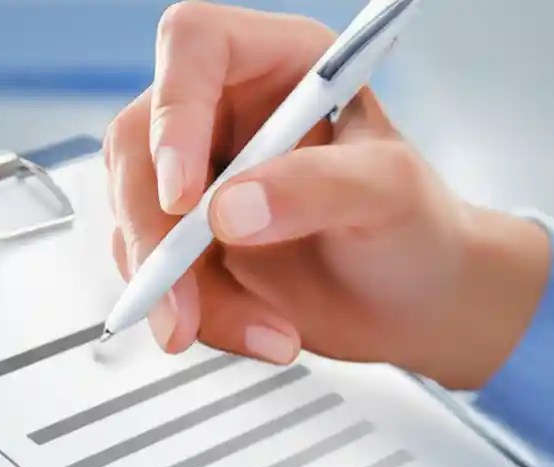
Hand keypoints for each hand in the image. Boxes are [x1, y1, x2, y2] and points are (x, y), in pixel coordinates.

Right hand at [105, 2, 550, 388]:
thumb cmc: (415, 226)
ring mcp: (197, 179)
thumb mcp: (390, 194)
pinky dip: (198, 317)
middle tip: (186, 299)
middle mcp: (224, 112)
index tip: (185, 197)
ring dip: (182, 292)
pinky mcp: (184, 242)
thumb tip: (230, 210)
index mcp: (276, 62)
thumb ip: (318, 188)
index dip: (174, 112)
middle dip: (156, 235)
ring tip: (266, 332)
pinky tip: (261, 333)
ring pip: (137, 221)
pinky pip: (155, 275)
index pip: (193, 45)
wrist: (415, 303)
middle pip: (140, 144)